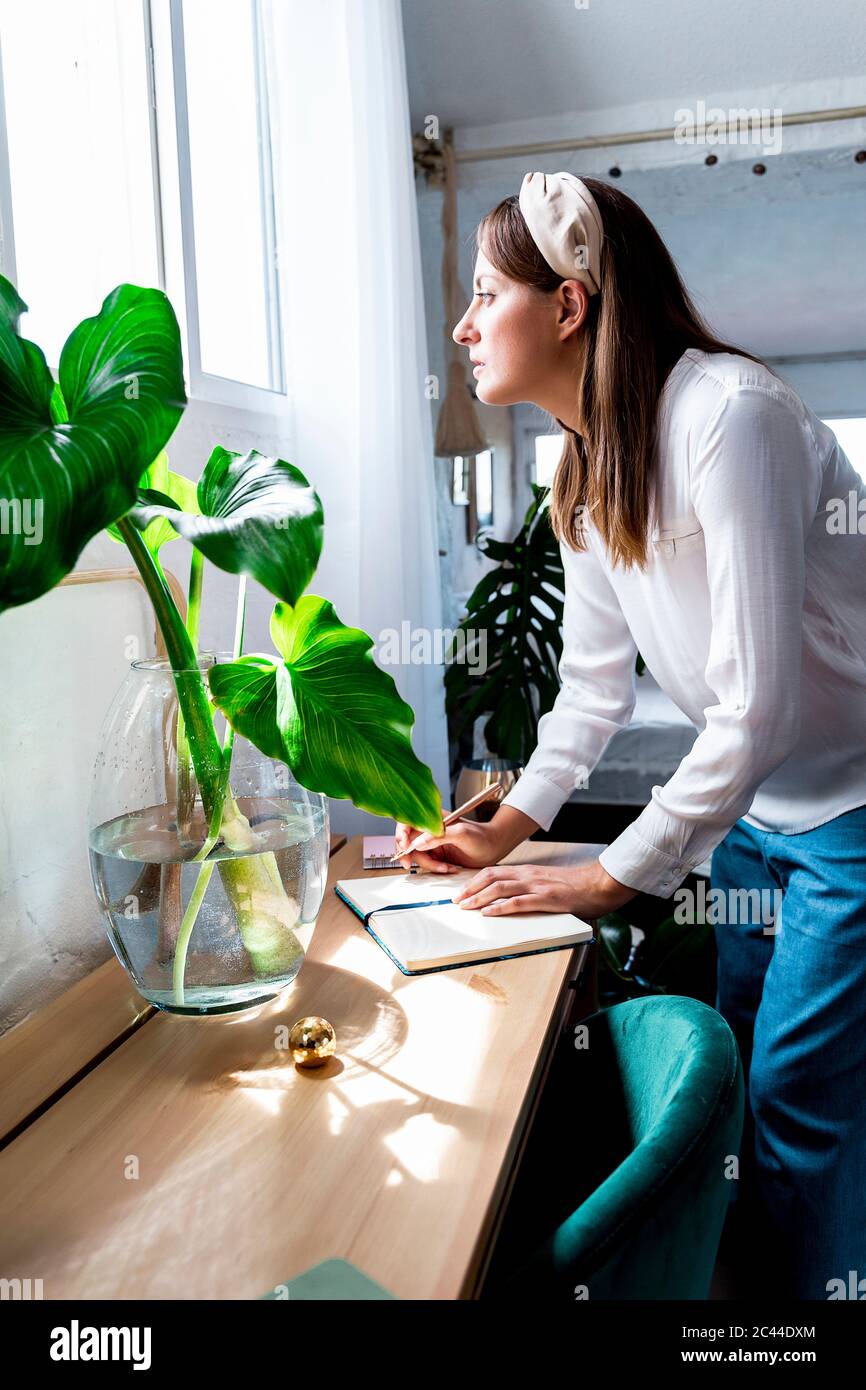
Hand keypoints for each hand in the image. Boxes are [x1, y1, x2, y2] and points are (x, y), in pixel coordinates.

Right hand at [393, 816, 507, 874]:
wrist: (493, 848)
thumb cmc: (481, 836)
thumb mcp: (461, 833)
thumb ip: (439, 836)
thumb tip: (418, 843)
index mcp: (433, 818)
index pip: (407, 821)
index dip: (401, 834)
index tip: (405, 847)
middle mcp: (430, 829)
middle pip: (407, 840)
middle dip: (409, 854)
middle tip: (409, 865)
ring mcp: (432, 842)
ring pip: (416, 855)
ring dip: (428, 864)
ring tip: (446, 867)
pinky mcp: (437, 854)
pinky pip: (427, 863)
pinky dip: (435, 868)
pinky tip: (449, 867)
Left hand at [452, 860, 636, 916]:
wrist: (597, 884)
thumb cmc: (574, 886)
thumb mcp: (546, 882)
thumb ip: (529, 887)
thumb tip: (510, 898)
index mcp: (527, 871)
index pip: (493, 871)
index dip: (474, 880)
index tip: (462, 890)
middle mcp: (528, 875)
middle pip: (491, 877)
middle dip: (470, 889)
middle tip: (456, 900)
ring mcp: (536, 886)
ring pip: (500, 888)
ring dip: (479, 898)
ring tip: (465, 907)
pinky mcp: (546, 899)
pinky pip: (518, 903)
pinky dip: (500, 908)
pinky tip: (489, 913)